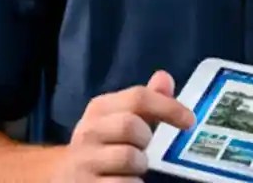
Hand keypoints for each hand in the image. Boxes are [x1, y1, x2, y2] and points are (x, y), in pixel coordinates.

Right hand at [51, 70, 195, 181]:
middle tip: (142, 148)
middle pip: (132, 126)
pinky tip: (124, 181)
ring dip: (139, 167)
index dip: (168, 107)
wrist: (63, 176)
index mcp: (100, 108)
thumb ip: (145, 102)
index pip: (138, 97)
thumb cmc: (102, 146)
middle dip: (145, 140)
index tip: (190, 121)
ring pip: (129, 157)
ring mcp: (85, 160)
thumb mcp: (119, 120)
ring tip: (130, 169)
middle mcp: (89, 130)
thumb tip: (165, 79)